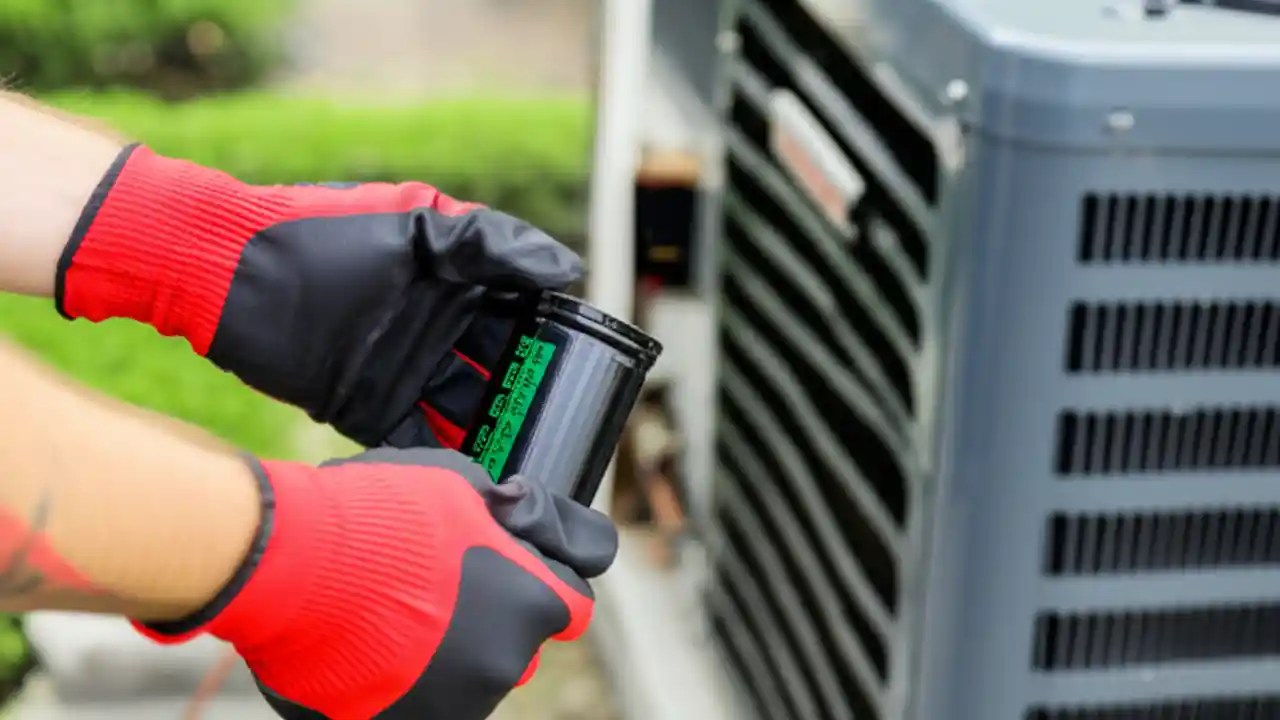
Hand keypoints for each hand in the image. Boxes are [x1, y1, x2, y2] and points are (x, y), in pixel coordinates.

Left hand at [56, 145, 579, 446]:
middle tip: (568, 430)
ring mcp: (403, 368)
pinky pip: (418, 440)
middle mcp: (434, 327)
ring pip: (466, 410)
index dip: (554, 339)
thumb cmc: (318, 231)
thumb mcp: (412, 225)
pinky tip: (477, 479)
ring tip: (533, 464)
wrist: (224, 270)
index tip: (590, 369)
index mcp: (451, 278)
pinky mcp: (367, 406)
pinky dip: (446, 459)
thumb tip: (567, 269)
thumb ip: (490, 243)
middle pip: (500, 368)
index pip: (519, 311)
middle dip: (532, 396)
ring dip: (497, 434)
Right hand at [136, 447, 616, 718]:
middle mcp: (503, 664)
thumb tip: (522, 518)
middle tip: (437, 586)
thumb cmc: (378, 513)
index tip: (509, 566)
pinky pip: (419, 704)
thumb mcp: (463, 482)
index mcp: (532, 602)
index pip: (570, 604)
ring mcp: (454, 705)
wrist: (290, 563)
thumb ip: (508, 515)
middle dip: (491, 618)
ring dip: (446, 654)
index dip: (540, 578)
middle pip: (515, 645)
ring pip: (468, 679)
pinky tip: (368, 642)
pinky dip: (403, 681)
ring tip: (390, 612)